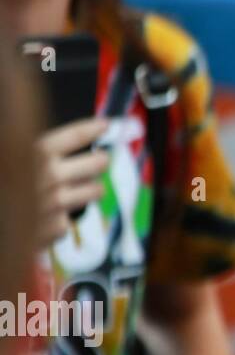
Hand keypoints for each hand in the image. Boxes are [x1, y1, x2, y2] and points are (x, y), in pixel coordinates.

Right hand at [36, 116, 109, 247]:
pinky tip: (50, 218)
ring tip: (86, 188)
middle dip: (99, 161)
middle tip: (99, 161)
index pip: (76, 135)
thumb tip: (47, 149)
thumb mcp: (6, 156)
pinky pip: (68, 221)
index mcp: (35, 152)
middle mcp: (51, 176)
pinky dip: (61, 220)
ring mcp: (56, 204)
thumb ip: (27, 152)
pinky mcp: (52, 229)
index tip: (105, 125)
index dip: (94, 128)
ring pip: (95, 191)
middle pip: (97, 163)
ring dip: (91, 189)